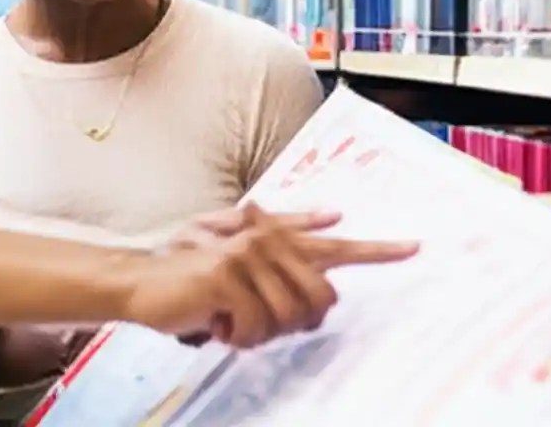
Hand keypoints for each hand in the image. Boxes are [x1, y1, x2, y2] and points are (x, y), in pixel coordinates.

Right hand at [122, 203, 417, 348]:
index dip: (376, 249)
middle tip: (258, 322)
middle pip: (319, 298)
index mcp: (271, 236)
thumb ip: (282, 226)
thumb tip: (332, 214)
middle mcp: (263, 240)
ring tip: (230, 320)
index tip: (412, 247)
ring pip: (288, 318)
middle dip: (295, 322)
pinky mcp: (225, 279)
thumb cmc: (184, 269)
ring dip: (259, 333)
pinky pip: (257, 327)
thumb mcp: (231, 241)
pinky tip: (215, 323)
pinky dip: (237, 336)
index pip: (332, 244)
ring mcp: (244, 257)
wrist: (137, 280)